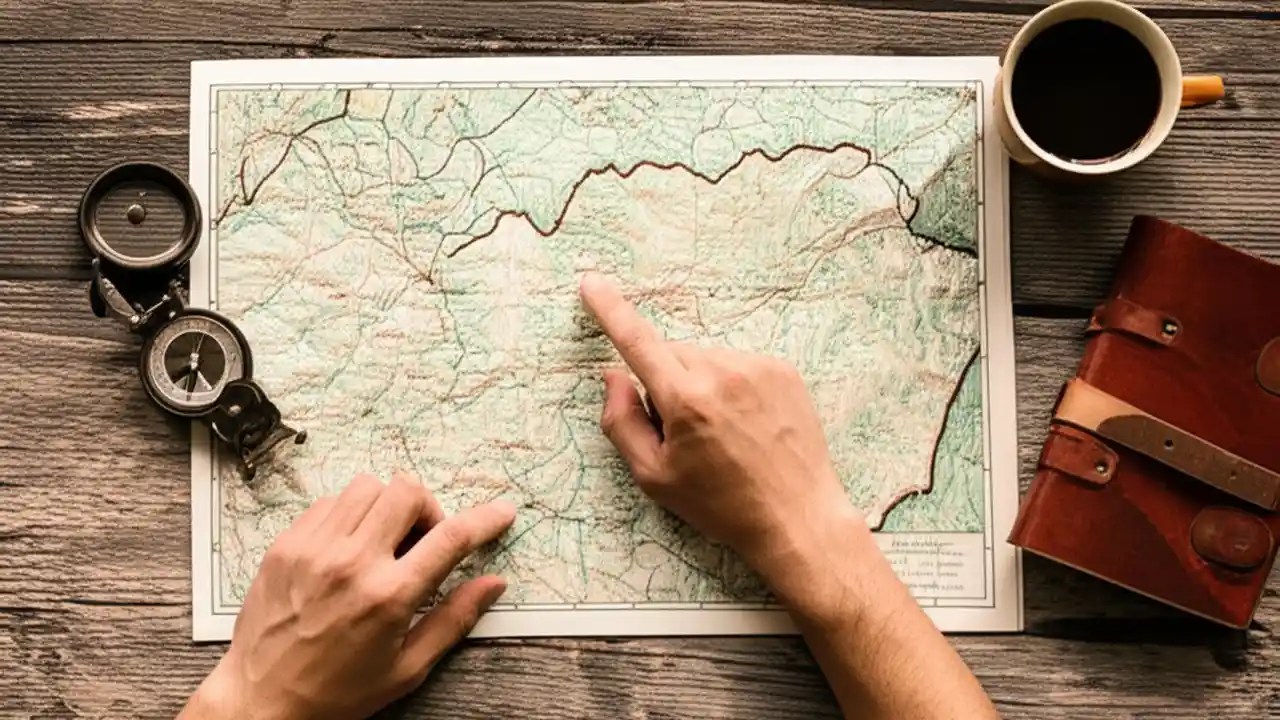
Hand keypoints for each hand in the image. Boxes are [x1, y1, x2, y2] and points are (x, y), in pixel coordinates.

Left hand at [180, 473, 515, 719]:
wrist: (261, 702)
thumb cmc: (335, 693)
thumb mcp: (407, 668)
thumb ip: (454, 620)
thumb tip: (493, 584)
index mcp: (388, 597)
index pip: (450, 538)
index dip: (485, 519)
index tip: (501, 513)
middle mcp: (351, 563)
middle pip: (407, 492)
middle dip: (428, 509)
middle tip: (423, 540)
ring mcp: (314, 549)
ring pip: (367, 486)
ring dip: (387, 506)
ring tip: (384, 541)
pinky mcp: (286, 545)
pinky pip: (329, 501)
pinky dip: (349, 514)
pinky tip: (349, 546)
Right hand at [579, 272, 865, 600]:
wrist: (797, 517)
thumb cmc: (722, 505)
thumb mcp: (655, 478)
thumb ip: (622, 423)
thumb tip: (613, 375)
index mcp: (686, 400)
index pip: (636, 341)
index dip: (610, 310)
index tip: (592, 282)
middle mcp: (722, 373)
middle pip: (671, 355)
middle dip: (666, 383)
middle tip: (683, 432)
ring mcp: (757, 367)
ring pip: (705, 359)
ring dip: (700, 384)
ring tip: (722, 432)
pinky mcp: (782, 369)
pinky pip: (737, 364)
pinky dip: (731, 386)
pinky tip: (746, 424)